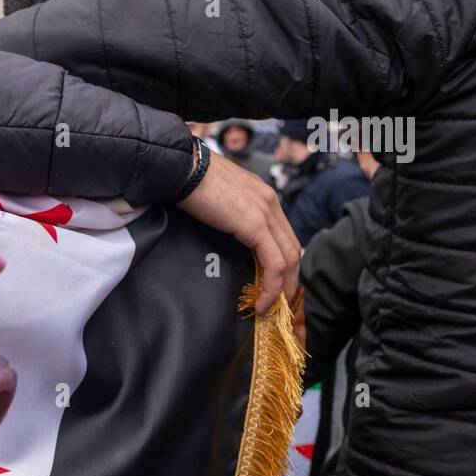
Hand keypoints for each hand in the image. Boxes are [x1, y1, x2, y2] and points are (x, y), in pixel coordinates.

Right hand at [178, 151, 300, 314]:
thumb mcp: (218, 199)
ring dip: (283, 288)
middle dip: (289, 279)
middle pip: (293, 248)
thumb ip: (230, 215)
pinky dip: (273, 286)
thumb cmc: (190, 180)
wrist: (182, 168)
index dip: (283, 263)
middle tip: (279, 303)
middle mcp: (271, 202)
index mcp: (263, 196)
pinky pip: (275, 263)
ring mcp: (266, 212)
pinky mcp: (255, 225)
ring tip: (271, 308)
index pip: (284, 235)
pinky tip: (261, 302)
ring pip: (290, 258)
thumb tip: (225, 233)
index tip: (274, 284)